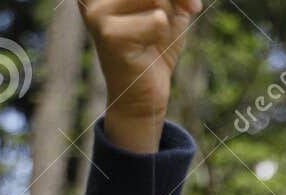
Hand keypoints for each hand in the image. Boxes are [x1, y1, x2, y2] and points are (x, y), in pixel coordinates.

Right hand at [79, 0, 200, 148]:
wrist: (144, 95)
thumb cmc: (155, 44)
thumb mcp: (168, 4)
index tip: (187, 1)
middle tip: (189, 8)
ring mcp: (96, 11)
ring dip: (169, 14)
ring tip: (158, 32)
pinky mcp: (108, 34)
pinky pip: (157, 19)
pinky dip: (164, 33)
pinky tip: (149, 48)